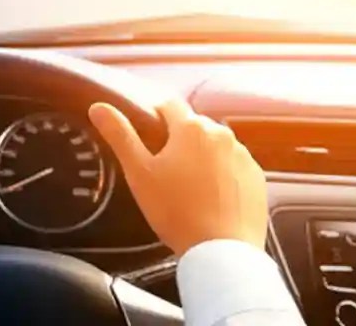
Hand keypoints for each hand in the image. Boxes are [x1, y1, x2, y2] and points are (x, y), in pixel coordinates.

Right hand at [88, 99, 267, 255]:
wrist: (221, 251)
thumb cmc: (176, 211)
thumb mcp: (139, 173)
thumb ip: (120, 136)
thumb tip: (98, 107)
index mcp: (191, 128)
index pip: (169, 105)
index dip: (155, 116)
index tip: (148, 135)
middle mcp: (221, 133)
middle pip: (194, 125)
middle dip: (179, 140)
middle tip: (165, 169)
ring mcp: (243, 155)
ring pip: (216, 145)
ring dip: (202, 156)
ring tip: (189, 187)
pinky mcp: (257, 177)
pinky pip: (235, 166)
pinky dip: (223, 175)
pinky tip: (212, 198)